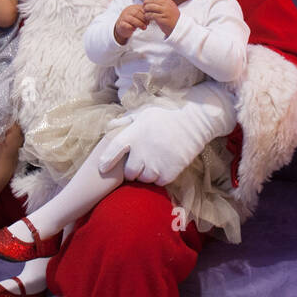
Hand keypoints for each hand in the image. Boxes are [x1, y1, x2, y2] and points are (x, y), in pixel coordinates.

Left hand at [97, 84, 237, 185]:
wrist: (193, 124)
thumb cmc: (166, 118)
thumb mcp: (144, 114)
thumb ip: (125, 121)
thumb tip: (108, 126)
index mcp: (134, 134)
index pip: (113, 151)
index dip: (106, 161)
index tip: (103, 167)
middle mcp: (142, 151)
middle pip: (129, 173)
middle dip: (132, 170)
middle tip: (139, 164)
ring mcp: (156, 163)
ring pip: (143, 179)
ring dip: (146, 175)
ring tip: (152, 165)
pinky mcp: (169, 172)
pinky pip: (158, 183)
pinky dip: (159, 178)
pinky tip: (163, 168)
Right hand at [113, 4, 146, 44]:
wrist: (122, 27)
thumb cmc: (133, 21)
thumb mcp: (139, 16)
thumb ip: (144, 14)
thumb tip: (152, 15)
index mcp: (132, 7)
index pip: (140, 8)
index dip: (146, 14)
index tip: (150, 19)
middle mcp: (127, 11)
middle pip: (136, 13)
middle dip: (143, 19)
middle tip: (147, 24)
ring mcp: (123, 17)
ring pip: (131, 19)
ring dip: (139, 24)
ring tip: (144, 28)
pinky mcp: (121, 24)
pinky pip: (126, 25)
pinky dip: (132, 27)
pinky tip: (134, 29)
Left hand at [142, 0, 179, 36]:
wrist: (178, 28)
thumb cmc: (172, 18)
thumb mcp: (170, 8)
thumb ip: (164, 3)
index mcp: (169, 2)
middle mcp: (167, 5)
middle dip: (146, 2)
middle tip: (144, 6)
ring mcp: (165, 12)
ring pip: (150, 6)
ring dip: (145, 9)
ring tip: (145, 12)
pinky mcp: (162, 19)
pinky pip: (151, 15)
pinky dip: (147, 16)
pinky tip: (147, 17)